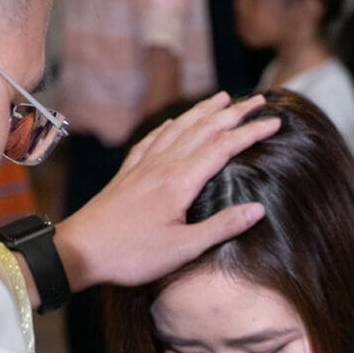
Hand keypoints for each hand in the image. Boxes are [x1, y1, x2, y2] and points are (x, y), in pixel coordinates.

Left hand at [53, 93, 278, 290]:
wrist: (78, 250)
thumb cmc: (132, 255)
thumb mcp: (183, 249)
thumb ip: (222, 227)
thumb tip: (258, 209)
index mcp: (180, 181)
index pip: (224, 147)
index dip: (251, 132)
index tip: (275, 122)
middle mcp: (162, 165)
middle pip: (204, 129)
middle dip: (234, 112)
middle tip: (259, 100)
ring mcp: (143, 166)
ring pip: (179, 128)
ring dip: (204, 111)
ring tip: (223, 97)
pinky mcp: (128, 173)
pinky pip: (154, 139)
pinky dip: (171, 125)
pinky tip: (174, 123)